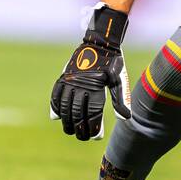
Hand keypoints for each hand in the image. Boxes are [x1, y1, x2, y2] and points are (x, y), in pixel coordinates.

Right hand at [50, 4, 131, 140]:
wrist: (100, 42)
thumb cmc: (113, 63)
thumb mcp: (119, 80)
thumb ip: (121, 99)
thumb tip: (125, 118)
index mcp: (96, 87)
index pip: (92, 114)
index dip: (93, 128)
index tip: (96, 137)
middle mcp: (80, 85)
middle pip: (77, 114)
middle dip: (79, 128)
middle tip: (83, 137)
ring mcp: (70, 81)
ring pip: (65, 107)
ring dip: (66, 121)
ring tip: (70, 131)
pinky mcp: (64, 77)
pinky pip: (56, 95)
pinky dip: (55, 106)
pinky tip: (56, 117)